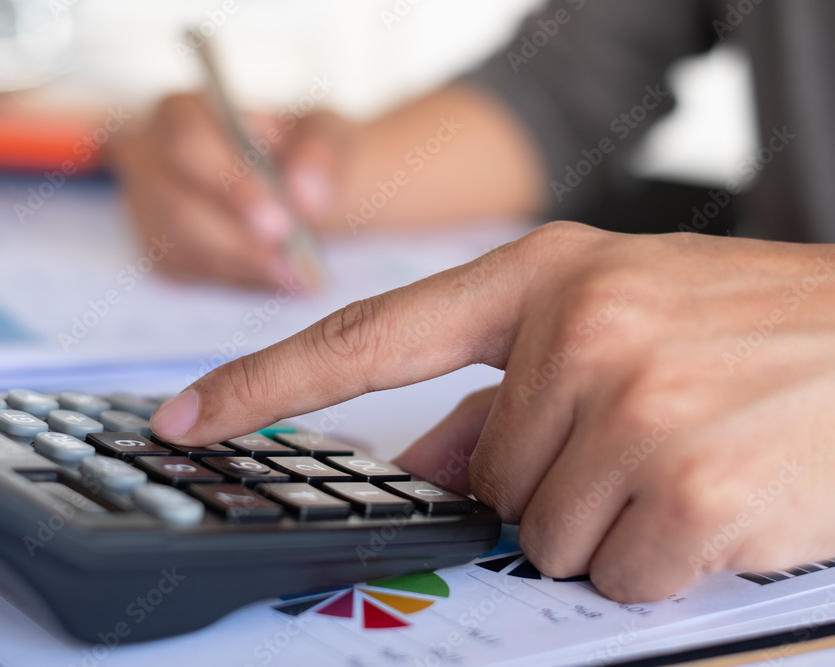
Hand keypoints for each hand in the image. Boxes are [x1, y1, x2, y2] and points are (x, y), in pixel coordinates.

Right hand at [111, 93, 353, 287]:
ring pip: (183, 248)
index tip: (280, 222)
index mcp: (183, 113)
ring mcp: (150, 208)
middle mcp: (152, 157)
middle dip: (236, 241)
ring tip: (298, 276)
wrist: (302, 188)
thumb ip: (322, 155)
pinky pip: (193, 274)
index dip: (232, 186)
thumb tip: (304, 194)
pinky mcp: (164, 250)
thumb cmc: (305, 152)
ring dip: (243, 267)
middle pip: (177, 206)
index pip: (189, 143)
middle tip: (293, 265)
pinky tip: (280, 278)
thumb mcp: (328, 136)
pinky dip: (240, 280)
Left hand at [151, 221, 834, 601]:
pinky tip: (714, 500)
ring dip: (605, 523)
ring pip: (542, 531)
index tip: (186, 417)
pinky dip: (656, 559)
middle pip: (483, 473)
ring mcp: (633, 400)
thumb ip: (505, 387)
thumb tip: (416, 458)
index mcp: (546, 276)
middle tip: (639, 438)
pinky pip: (615, 569)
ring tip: (683, 461)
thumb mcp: (621, 318)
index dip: (264, 383)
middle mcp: (580, 326)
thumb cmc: (750, 329)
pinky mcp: (689, 481)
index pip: (367, 335)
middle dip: (547, 484)